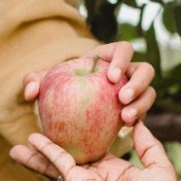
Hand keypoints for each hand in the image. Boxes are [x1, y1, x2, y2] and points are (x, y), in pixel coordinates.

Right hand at [9, 120, 178, 180]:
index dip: (87, 136)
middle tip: (43, 130)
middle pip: (72, 155)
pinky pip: (59, 162)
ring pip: (58, 161)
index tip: (78, 121)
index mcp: (117, 172)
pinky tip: (31, 140)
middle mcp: (98, 176)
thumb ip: (149, 145)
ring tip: (22, 141)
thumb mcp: (161, 169)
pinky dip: (45, 150)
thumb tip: (139, 123)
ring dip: (40, 152)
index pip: (97, 149)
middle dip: (57, 145)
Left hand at [22, 41, 155, 126]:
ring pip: (149, 92)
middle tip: (121, 98)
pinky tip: (125, 130)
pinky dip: (138, 119)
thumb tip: (31, 91)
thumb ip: (33, 82)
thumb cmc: (57, 90)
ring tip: (125, 118)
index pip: (123, 50)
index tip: (110, 77)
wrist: (68, 111)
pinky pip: (143, 113)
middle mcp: (125, 73)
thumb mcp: (44, 85)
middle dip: (138, 82)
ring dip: (142, 103)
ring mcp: (133, 92)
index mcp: (108, 57)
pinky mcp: (134, 110)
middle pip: (145, 70)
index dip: (121, 60)